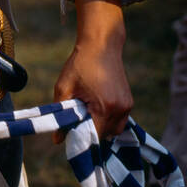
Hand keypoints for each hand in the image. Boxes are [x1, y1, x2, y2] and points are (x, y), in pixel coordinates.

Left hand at [53, 0, 131, 140]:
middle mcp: (120, 109)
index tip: (69, 136)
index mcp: (105, 107)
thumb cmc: (79, 65)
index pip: (94, 136)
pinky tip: (94, 108)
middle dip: (89, 132)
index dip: (81, 139)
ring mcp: (127, 106)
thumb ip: (60, 114)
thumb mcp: (64, 87)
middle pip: (104, 135)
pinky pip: (119, 121)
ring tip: (85, 112)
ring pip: (113, 130)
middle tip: (75, 122)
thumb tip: (57, 140)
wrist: (101, 46)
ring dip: (99, 127)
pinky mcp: (129, 102)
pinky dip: (107, 120)